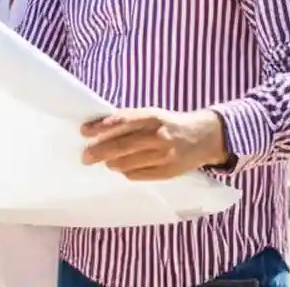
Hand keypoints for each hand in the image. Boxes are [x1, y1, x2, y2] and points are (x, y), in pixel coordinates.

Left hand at [80, 108, 229, 180]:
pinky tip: (124, 168)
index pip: (123, 121)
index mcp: (153, 117)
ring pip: (128, 163)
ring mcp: (164, 156)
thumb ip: (130, 120)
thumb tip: (98, 129)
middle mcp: (159, 136)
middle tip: (85, 157)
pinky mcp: (168, 172)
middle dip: (99, 151)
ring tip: (107, 161)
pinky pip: (138, 175)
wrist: (205, 137)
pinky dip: (127, 172)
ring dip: (112, 163)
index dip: (102, 127)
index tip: (84, 131)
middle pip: (122, 145)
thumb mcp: (152, 115)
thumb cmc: (170, 124)